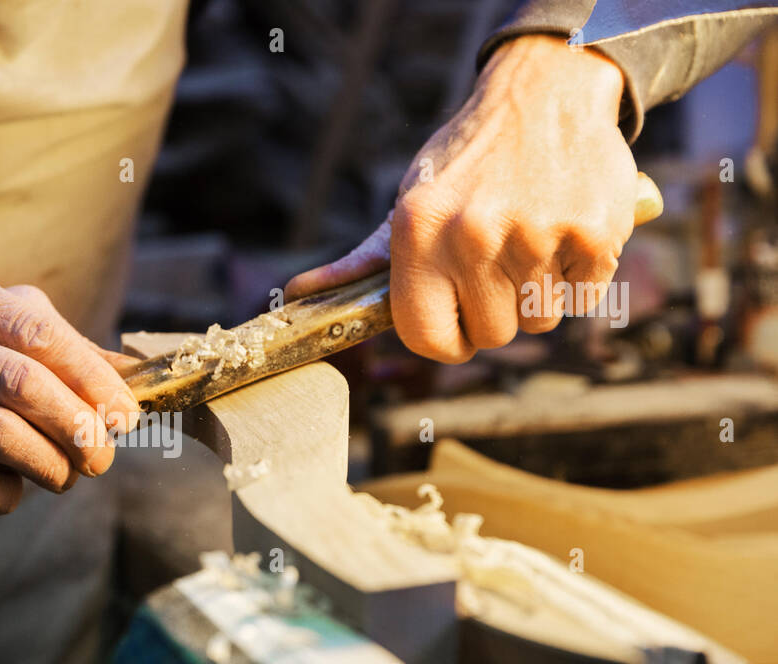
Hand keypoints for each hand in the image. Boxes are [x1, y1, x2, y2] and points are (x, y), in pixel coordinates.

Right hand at [0, 257, 139, 514]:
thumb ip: (58, 344)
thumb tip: (132, 385)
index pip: (38, 334)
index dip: (93, 380)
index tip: (125, 416)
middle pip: (21, 385)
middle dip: (77, 428)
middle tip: (102, 456)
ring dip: (49, 466)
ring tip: (67, 475)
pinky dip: (4, 493)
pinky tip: (14, 489)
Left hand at [287, 35, 634, 362]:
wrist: (545, 92)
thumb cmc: (467, 164)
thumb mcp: (408, 205)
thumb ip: (363, 262)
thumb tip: (298, 294)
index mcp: (418, 232)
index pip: (426, 338)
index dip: (447, 341)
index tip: (459, 325)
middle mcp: (472, 235)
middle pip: (492, 335)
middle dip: (499, 311)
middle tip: (500, 261)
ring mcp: (535, 233)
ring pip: (541, 320)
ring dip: (541, 292)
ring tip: (531, 238)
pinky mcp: (593, 232)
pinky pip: (585, 296)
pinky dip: (581, 272)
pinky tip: (564, 227)